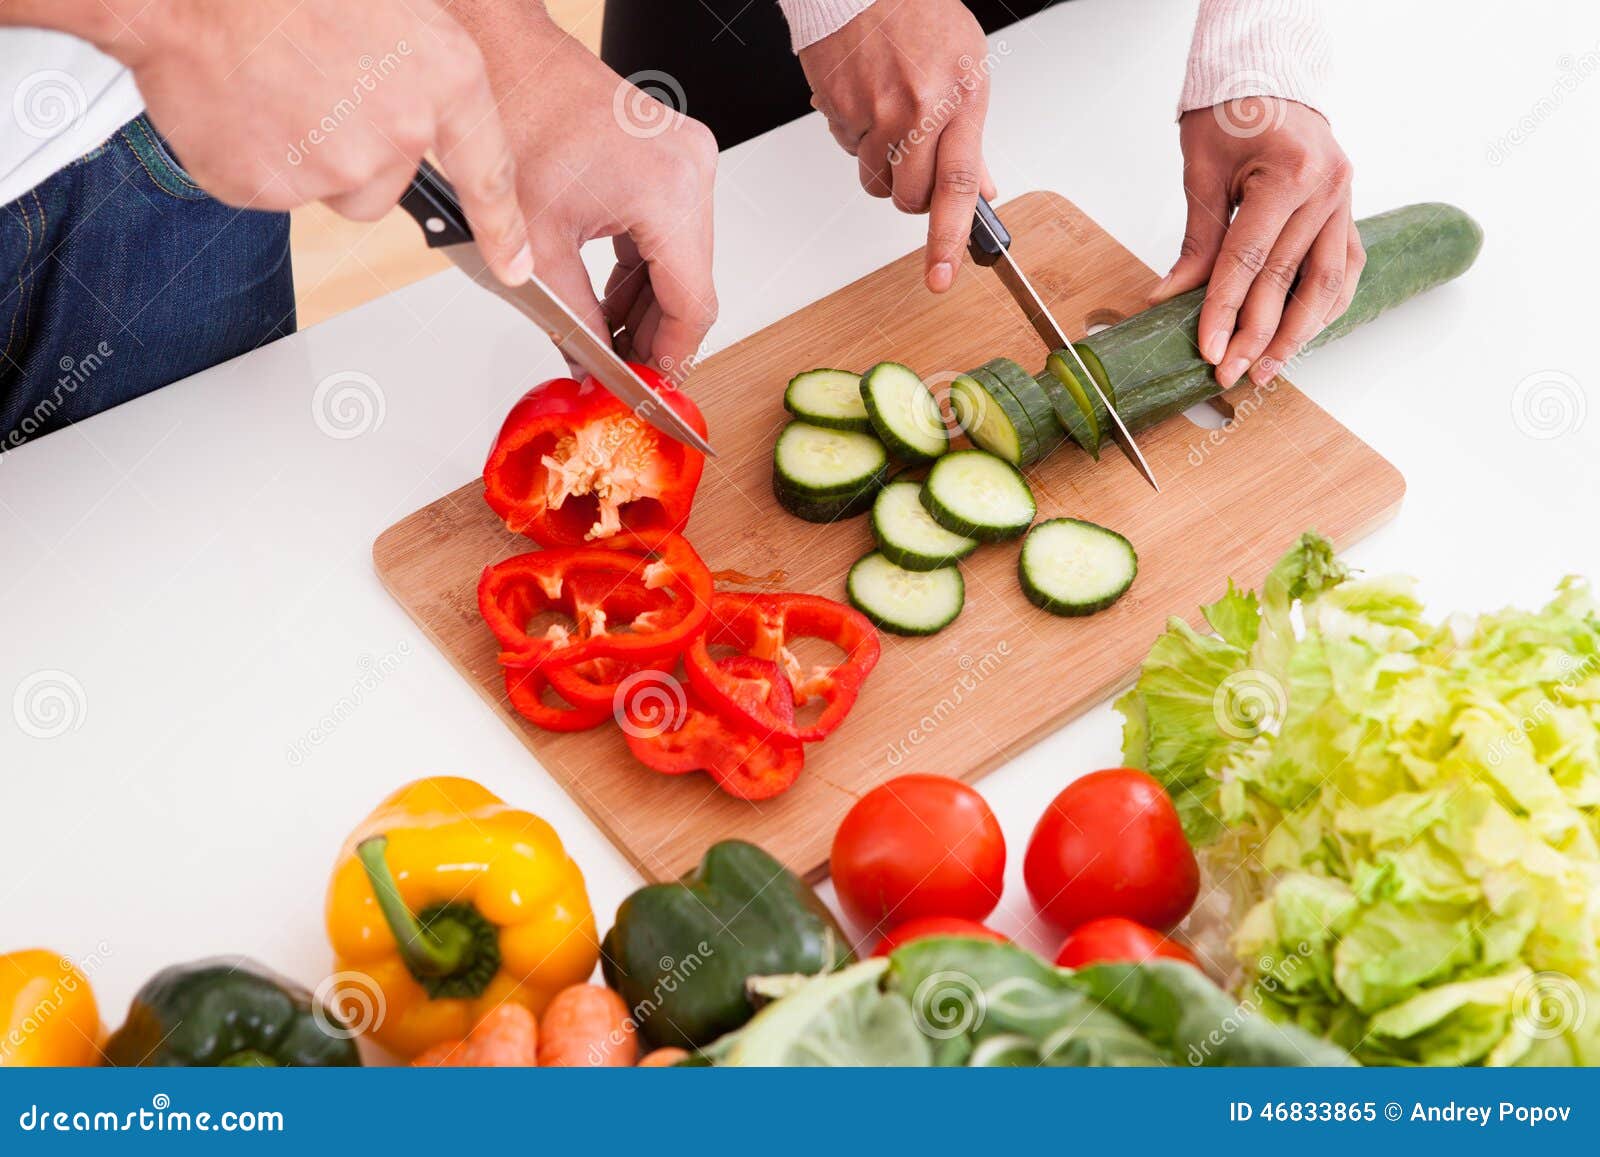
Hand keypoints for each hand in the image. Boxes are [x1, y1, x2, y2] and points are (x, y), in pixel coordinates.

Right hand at [94, 0, 530, 284]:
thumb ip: (422, 67)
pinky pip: (267, 187)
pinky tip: (238, 98)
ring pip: (329, 187)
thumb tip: (427, 108)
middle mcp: (397, 133)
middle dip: (354, 151)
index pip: (488, 174)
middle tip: (313, 83)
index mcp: (443, 78)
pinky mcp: (265, 187)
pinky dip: (250, 154)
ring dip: (306, 154)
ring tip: (273, 84)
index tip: (516, 267)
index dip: (503, 228)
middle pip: (385, 186)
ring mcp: (331, 167)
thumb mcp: (397, 5)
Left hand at [456, 7, 718, 374]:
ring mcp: (686, 160)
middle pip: (693, 284)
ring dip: (647, 306)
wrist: (500, 57)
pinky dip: (641, 270)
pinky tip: (610, 302)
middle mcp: (692, 171)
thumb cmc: (514, 121)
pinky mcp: (670, 157)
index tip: (653, 392)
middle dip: (655, 336)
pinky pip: (669, 232)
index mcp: (670, 192)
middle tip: (621, 376)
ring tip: (608, 344)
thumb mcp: (540, 248)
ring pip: (682, 262)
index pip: (693, 304)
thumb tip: (592, 369)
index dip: (672, 358)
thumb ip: (574, 322)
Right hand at [798, 0, 994, 292]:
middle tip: (916, 162)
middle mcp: (918, 109)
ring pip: (875, 180)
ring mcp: (875, 111)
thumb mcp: (966, 68)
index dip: (950, 238)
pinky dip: (856, 136)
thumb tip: (984, 191)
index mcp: (959, 99)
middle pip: (910, 196)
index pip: (958, 184)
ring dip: (882, 165)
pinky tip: (865, 100)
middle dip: (912, 196)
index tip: (943, 275)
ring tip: (889, 117)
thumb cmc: (917, 15)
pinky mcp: (840, 110)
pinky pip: (849, 151)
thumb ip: (972, 136)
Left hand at [1152, 98, 1362, 388]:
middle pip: (1288, 280)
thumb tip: (1169, 298)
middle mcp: (1326, 190)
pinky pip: (1343, 269)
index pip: (1249, 261)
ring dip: (1298, 334)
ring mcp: (1344, 201)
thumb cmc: (1232, 114)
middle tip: (1229, 373)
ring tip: (1267, 369)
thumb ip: (1196, 241)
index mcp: (1289, 174)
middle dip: (1256, 335)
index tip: (1207, 350)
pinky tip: (1303, 337)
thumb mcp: (1202, 171)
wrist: (1268, 78)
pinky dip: (1324, 307)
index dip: (1224, 311)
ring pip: (1327, 284)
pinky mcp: (1347, 211)